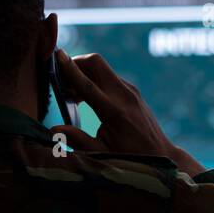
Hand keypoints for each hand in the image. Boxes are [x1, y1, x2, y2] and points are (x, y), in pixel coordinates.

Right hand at [49, 50, 204, 177]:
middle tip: (59, 77)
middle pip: (96, 63)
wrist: (160, 153)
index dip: (70, 69)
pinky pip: (108, 77)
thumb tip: (53, 129)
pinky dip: (93, 80)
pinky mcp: (132, 91)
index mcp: (115, 112)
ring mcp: (130, 90)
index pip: (88, 84)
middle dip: (76, 63)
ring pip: (102, 68)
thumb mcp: (101, 153)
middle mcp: (124, 96)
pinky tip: (84, 98)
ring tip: (69, 93)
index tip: (57, 54)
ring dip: (83, 72)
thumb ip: (77, 140)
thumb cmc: (130, 157)